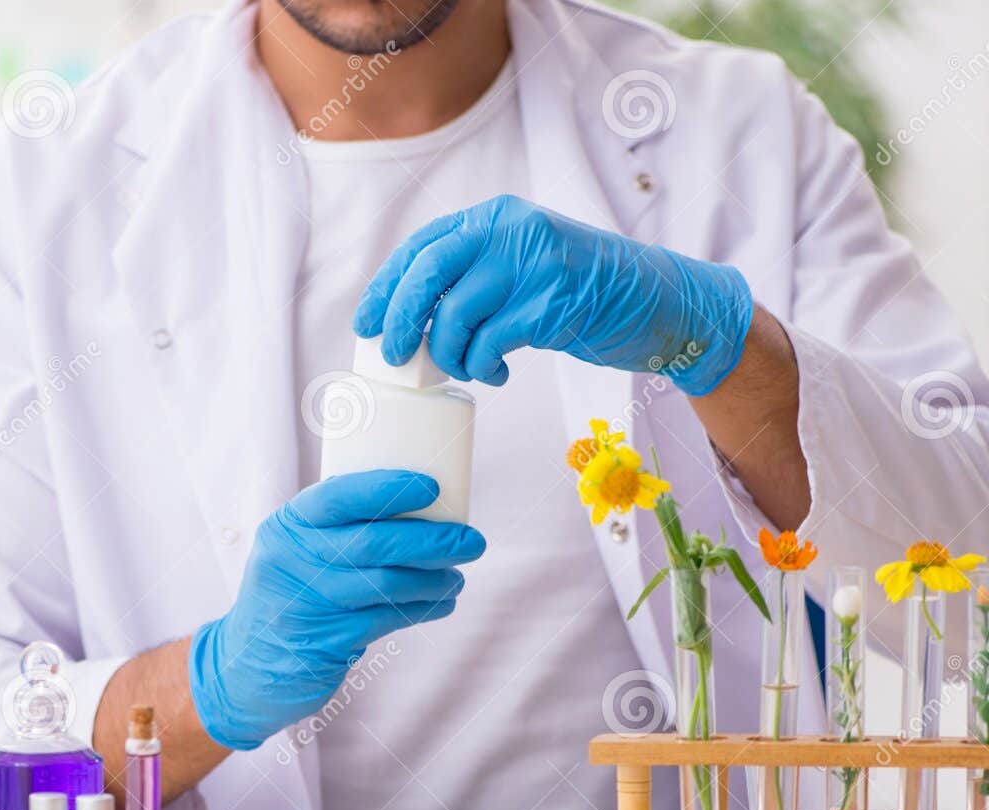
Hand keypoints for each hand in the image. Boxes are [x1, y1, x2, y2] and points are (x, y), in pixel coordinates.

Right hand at [188, 470, 484, 750]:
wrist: (244, 666)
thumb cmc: (287, 596)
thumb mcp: (293, 553)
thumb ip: (337, 533)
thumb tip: (421, 512)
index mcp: (286, 527)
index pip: (338, 496)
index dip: (388, 488)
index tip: (431, 487)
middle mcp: (291, 561)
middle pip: (372, 543)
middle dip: (432, 540)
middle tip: (472, 541)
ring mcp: (306, 604)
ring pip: (386, 584)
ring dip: (433, 579)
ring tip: (457, 576)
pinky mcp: (324, 642)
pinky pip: (385, 619)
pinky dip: (421, 609)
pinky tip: (441, 603)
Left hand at [353, 194, 754, 396]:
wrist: (663, 302)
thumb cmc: (585, 292)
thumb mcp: (524, 265)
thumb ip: (475, 275)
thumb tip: (407, 316)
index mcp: (497, 217)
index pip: (421, 247)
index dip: (386, 287)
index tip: (365, 323)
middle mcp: (512, 231)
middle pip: (427, 272)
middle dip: (399, 320)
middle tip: (393, 356)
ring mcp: (534, 264)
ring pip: (455, 315)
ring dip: (449, 355)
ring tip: (469, 366)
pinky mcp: (554, 303)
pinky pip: (490, 343)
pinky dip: (483, 366)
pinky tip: (498, 372)